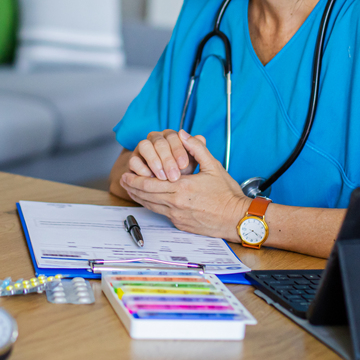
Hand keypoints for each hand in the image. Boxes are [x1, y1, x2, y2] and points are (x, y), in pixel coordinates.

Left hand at [120, 135, 249, 240]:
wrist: (237, 219)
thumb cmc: (227, 194)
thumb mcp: (213, 166)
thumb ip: (196, 148)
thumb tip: (183, 134)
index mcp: (182, 188)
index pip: (150, 184)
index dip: (135, 180)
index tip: (126, 174)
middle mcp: (176, 204)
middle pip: (146, 196)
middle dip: (132, 188)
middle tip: (123, 181)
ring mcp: (177, 216)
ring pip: (151, 207)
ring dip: (139, 198)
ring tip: (130, 190)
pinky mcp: (181, 225)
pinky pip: (162, 214)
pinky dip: (152, 206)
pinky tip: (149, 201)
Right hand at [129, 129, 197, 180]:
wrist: (168, 186)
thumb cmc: (182, 172)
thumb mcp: (193, 162)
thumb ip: (198, 150)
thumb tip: (201, 137)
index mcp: (171, 136)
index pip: (173, 137)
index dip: (178, 151)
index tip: (184, 165)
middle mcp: (156, 138)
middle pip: (159, 142)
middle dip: (167, 160)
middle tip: (174, 176)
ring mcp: (143, 147)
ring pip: (144, 146)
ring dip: (154, 162)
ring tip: (163, 177)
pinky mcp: (133, 159)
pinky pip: (133, 160)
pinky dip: (142, 170)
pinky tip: (151, 179)